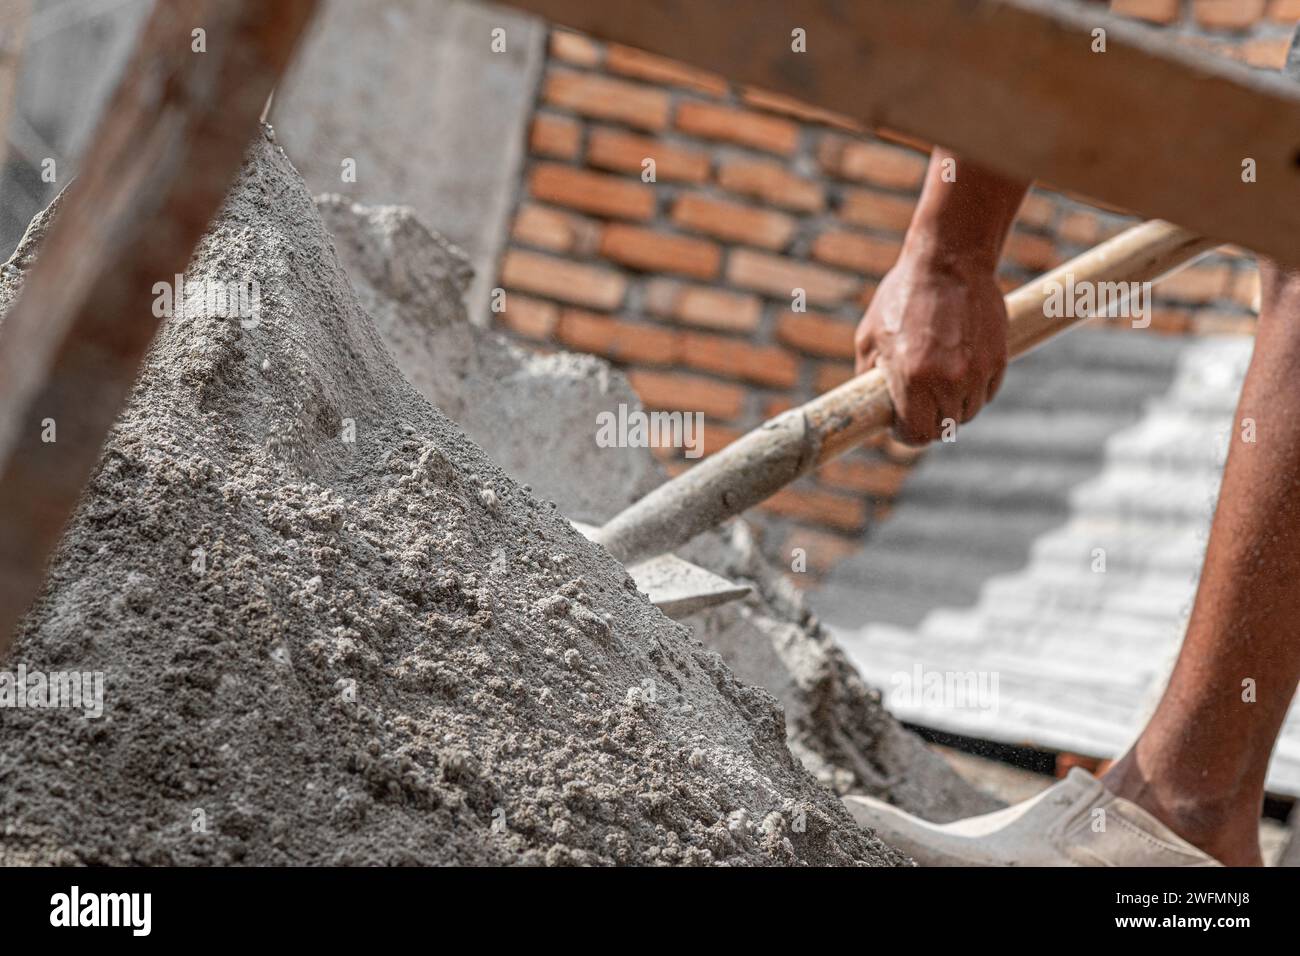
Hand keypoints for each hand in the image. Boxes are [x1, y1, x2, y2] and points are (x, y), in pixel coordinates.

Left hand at [855, 255, 1008, 444]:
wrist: (949, 261)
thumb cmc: (903, 297)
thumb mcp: (869, 337)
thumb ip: (868, 378)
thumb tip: (873, 408)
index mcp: (912, 378)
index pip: (917, 434)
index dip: (906, 434)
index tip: (901, 425)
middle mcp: (947, 380)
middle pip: (944, 428)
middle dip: (929, 420)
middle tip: (919, 402)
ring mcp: (977, 371)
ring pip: (968, 412)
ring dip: (953, 404)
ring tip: (939, 379)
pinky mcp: (998, 360)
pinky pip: (987, 392)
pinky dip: (974, 388)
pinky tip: (960, 366)